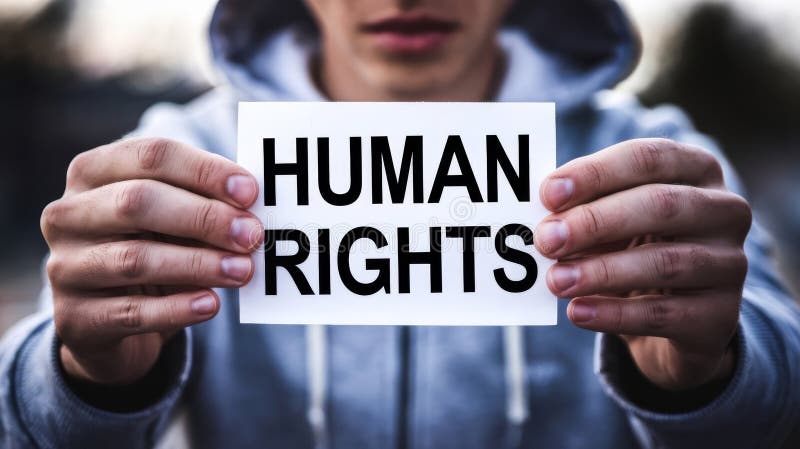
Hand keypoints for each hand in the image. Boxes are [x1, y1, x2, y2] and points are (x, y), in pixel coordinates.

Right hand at [41, 138, 262, 384]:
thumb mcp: (173, 220)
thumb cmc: (150, 250)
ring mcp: (65, 267)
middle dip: (203, 217)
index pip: (150, 155)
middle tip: (251, 235)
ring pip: (134, 259)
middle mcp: (68, 214)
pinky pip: (130, 313)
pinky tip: (210, 305)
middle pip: (137, 202)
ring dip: (197, 264)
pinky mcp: (75, 319)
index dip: (204, 171)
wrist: (106, 322)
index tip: (250, 193)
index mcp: (93, 172)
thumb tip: (253, 209)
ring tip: (242, 271)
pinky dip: (176, 308)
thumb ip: (205, 205)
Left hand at [535, 138, 750, 390]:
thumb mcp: (613, 222)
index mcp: (696, 170)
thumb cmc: (638, 248)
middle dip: (596, 221)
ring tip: (556, 280)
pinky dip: (616, 313)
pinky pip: (666, 314)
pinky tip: (578, 312)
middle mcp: (723, 210)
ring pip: (665, 262)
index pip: (648, 158)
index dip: (596, 173)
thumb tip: (542, 220)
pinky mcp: (721, 316)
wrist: (681, 316)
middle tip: (547, 239)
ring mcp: (729, 264)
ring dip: (602, 271)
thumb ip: (584, 211)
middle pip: (660, 205)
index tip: (548, 193)